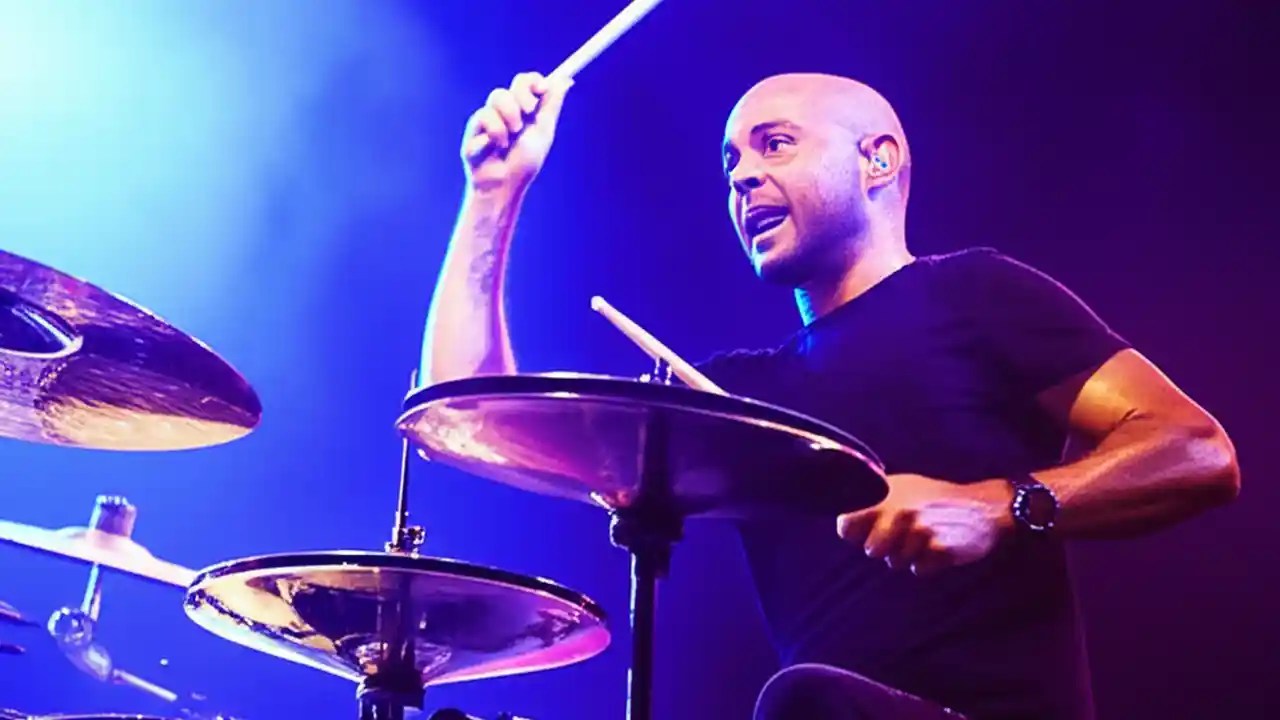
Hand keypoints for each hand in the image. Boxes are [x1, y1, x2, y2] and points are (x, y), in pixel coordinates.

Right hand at [462, 71, 572, 192]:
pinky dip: (495, 135)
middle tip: (528, 113)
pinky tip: (494, 149)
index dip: (533, 82)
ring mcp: (487, 119)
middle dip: (522, 97)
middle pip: (511, 84)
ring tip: (509, 141)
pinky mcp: (472, 129)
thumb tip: (566, 80)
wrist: (505, 186)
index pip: (525, 82)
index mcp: (522, 110)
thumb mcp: (543, 131)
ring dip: (509, 118)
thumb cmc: (524, 163)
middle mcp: (503, 111)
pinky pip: (484, 117)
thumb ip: (551, 105)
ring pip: (497, 96)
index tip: (543, 89)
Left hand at [836, 474, 1014, 575]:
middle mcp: (900, 512)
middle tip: (901, 538)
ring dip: (908, 556)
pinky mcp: (940, 551)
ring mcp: (920, 532)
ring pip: (895, 562)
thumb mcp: (903, 486)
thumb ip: (874, 499)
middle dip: (884, 548)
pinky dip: (927, 564)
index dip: (854, 532)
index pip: (848, 523)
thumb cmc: (937, 497)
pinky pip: (919, 570)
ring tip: (925, 539)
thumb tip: (844, 518)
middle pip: (872, 549)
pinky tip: (938, 549)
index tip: (863, 533)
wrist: (983, 506)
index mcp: (887, 494)